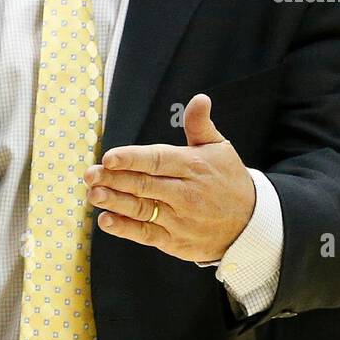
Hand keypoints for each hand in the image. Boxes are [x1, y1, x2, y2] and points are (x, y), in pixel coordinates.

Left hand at [85, 93, 254, 262]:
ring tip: (93, 194)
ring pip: (141, 209)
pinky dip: (125, 229)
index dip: (131, 159)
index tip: (109, 157)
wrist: (250, 225)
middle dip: (114, 179)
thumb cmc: (228, 181)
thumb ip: (200, 126)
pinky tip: (106, 220)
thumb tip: (199, 99)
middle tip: (89, 174)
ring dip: (114, 202)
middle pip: (144, 185)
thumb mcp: (220, 149)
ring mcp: (179, 219)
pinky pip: (146, 234)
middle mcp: (185, 193)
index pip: (157, 160)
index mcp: (192, 166)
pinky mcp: (174, 241)